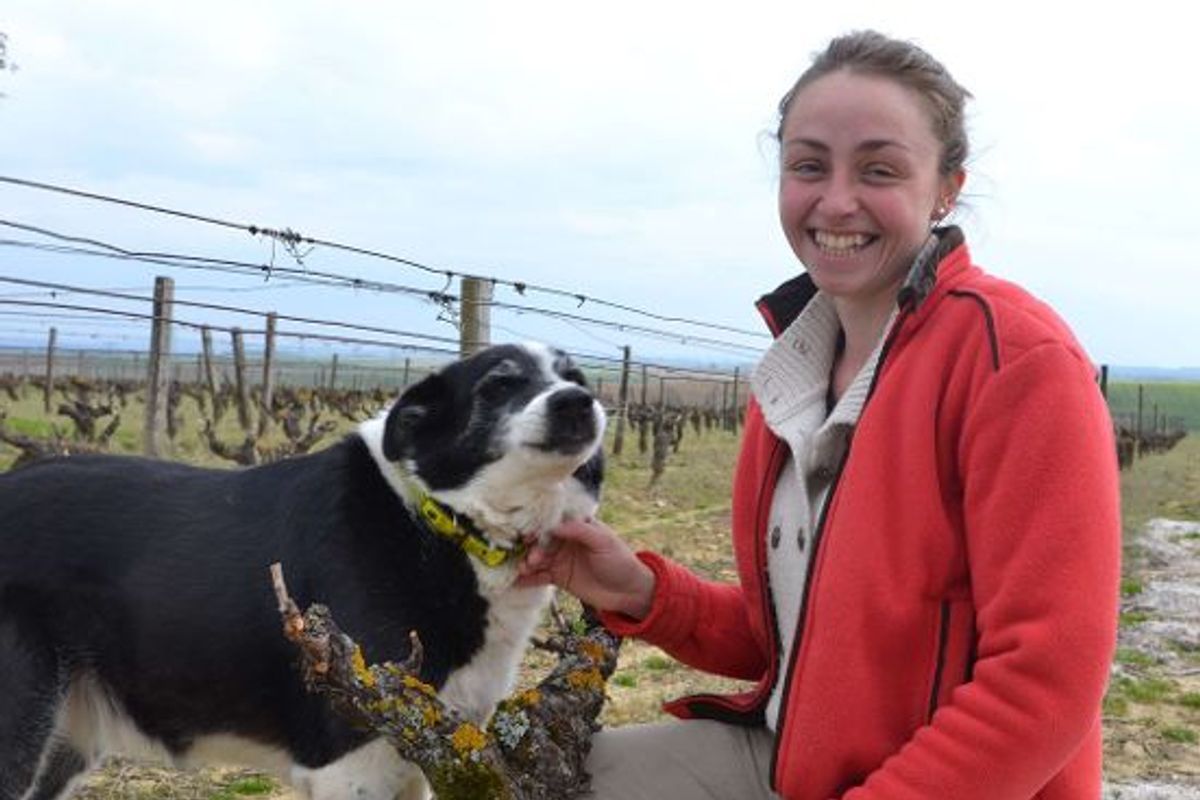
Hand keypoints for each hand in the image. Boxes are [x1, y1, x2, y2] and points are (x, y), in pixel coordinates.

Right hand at [517, 518, 655, 619]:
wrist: (629, 592)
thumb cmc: (620, 561)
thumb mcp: (604, 542)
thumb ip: (580, 531)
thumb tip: (555, 525)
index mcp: (577, 526)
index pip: (553, 522)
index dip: (539, 526)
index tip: (528, 532)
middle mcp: (565, 541)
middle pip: (541, 541)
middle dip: (531, 547)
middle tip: (529, 558)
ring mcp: (560, 559)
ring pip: (537, 558)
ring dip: (527, 563)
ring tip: (522, 569)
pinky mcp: (558, 577)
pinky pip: (539, 577)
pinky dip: (527, 579)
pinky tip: (515, 582)